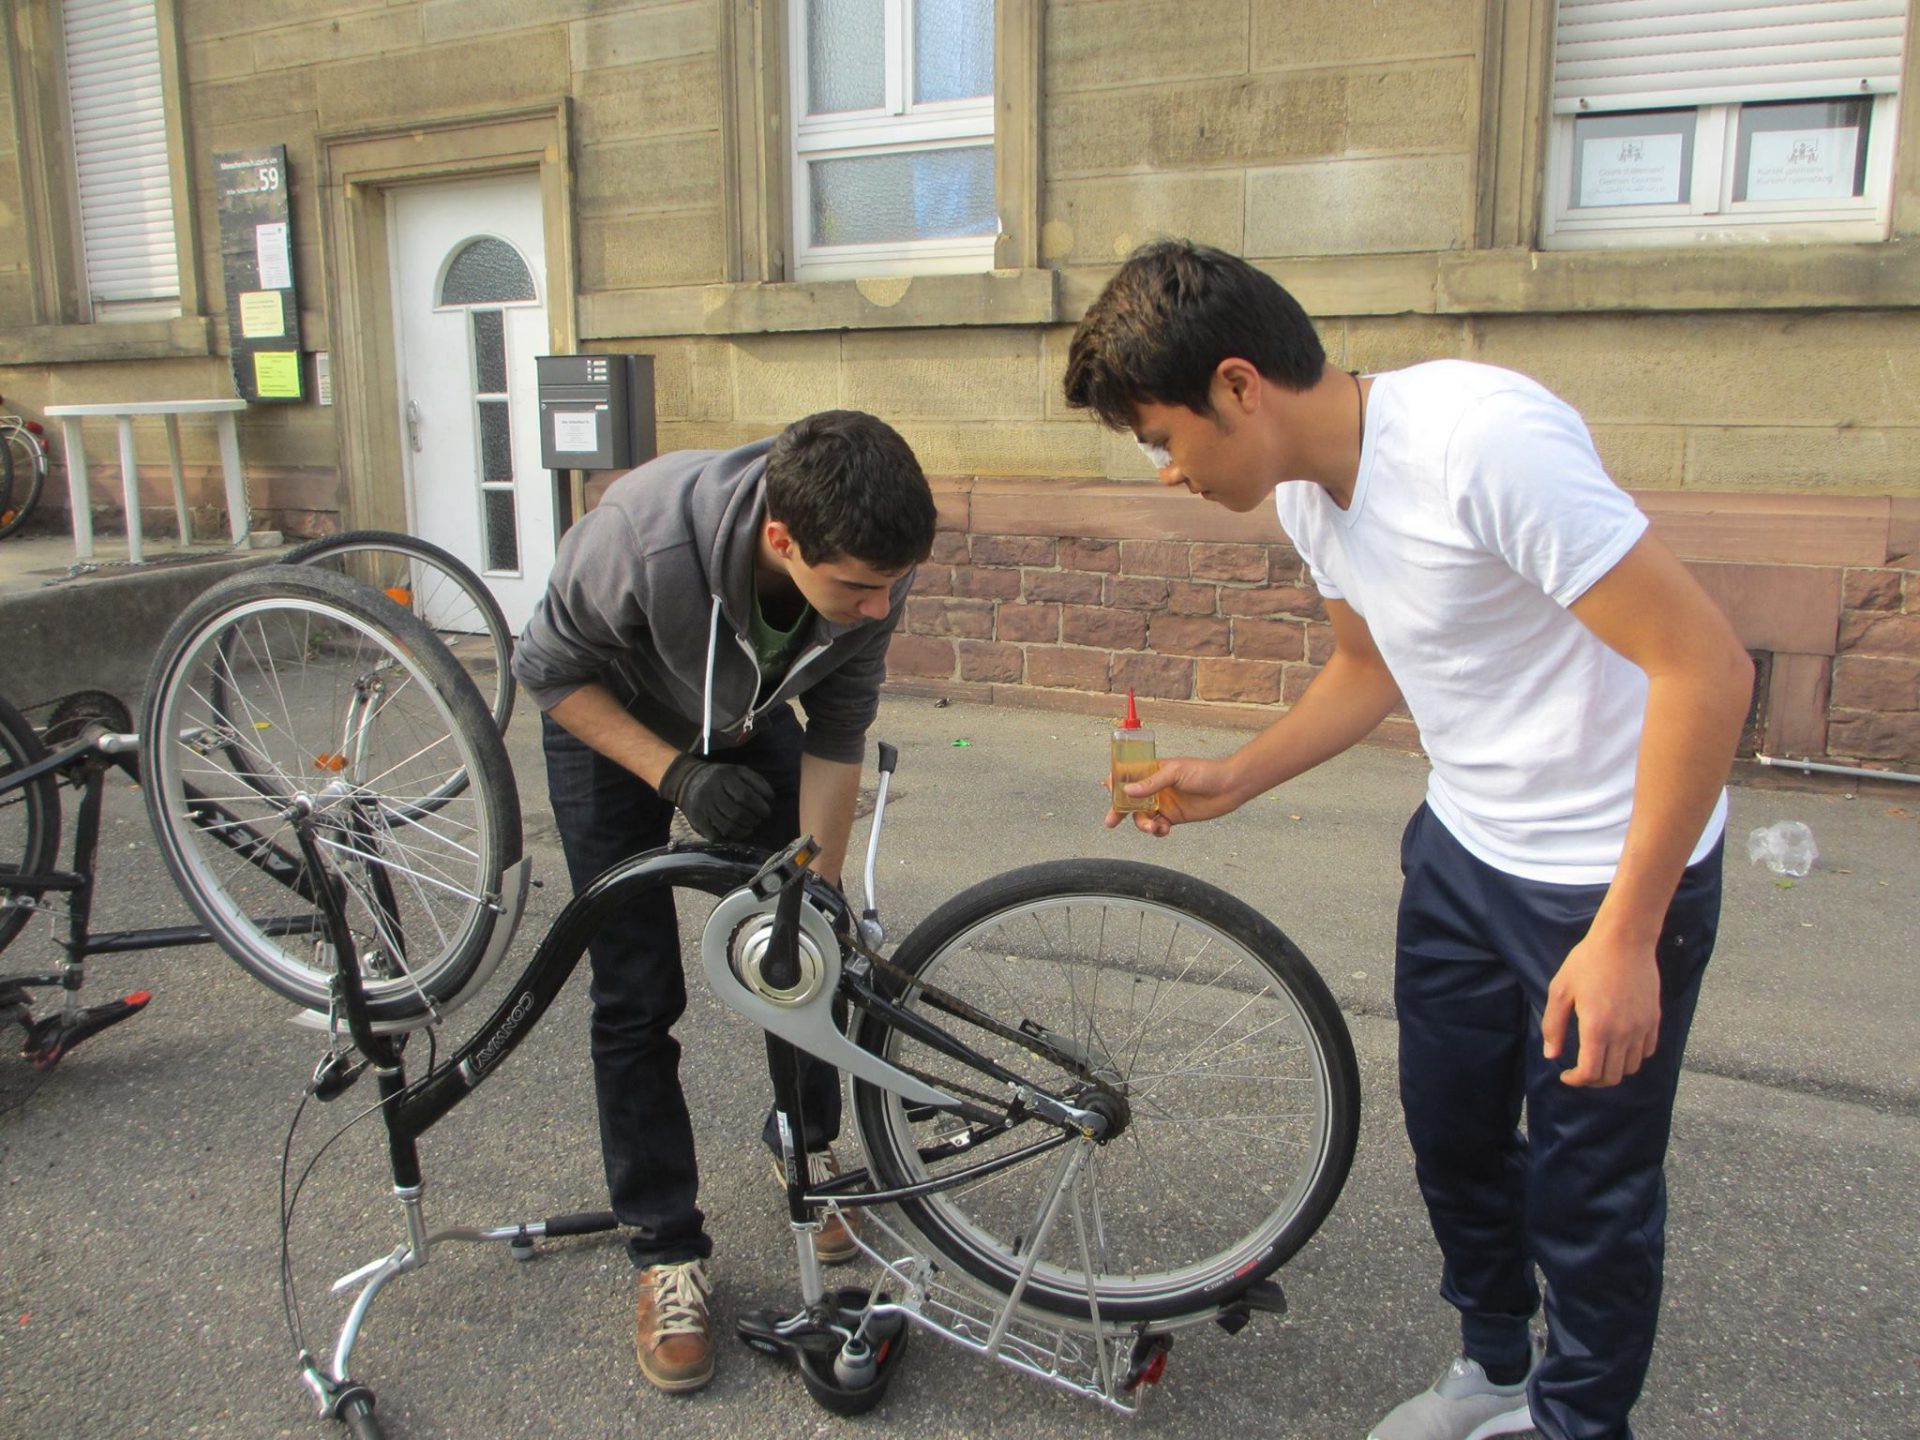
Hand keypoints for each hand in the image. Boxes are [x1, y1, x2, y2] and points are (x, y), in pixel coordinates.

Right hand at [657, 755, 774, 840]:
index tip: (766, 812)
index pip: (745, 796)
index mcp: (724, 777)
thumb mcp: (739, 770)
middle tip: (757, 820)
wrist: (687, 779)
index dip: (759, 807)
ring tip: (749, 828)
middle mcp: (711, 792)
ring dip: (743, 831)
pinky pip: (714, 835)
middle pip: (736, 813)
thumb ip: (756, 781)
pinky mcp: (696, 820)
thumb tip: (770, 798)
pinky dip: (728, 838)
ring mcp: (702, 807)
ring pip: (726, 827)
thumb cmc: (721, 777)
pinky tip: (735, 832)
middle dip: (752, 820)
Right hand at [1105, 756, 1242, 836]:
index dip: (1116, 785)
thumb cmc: (1205, 772)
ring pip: (1143, 816)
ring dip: (1142, 823)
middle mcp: (1156, 788)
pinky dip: (1157, 830)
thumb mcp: (1175, 772)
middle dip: (1119, 811)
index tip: (1110, 793)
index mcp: (1153, 771)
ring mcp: (1164, 803)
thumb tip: (1127, 791)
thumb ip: (1151, 783)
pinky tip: (1163, 829)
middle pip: (1130, 801)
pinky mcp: (1174, 817)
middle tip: (1110, 821)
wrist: (1230, 787)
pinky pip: (1158, 826)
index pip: (1128, 777)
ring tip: (1151, 826)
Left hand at [1541, 932, 1661, 1087]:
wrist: (1624, 941)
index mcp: (1596, 1028)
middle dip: (1593, 1081)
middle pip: (1612, 1077)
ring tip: (1598, 1059)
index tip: (1566, 1075)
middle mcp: (1622, 1033)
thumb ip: (1553, 1025)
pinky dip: (1632, 1057)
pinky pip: (1646, 1051)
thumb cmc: (1587, 962)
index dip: (1576, 1081)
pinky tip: (1618, 1046)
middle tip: (1580, 1071)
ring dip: (1613, 1070)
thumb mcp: (1560, 990)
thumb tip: (1550, 1054)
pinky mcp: (1654, 1019)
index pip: (1591, 1073)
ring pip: (1631, 1067)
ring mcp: (1642, 1027)